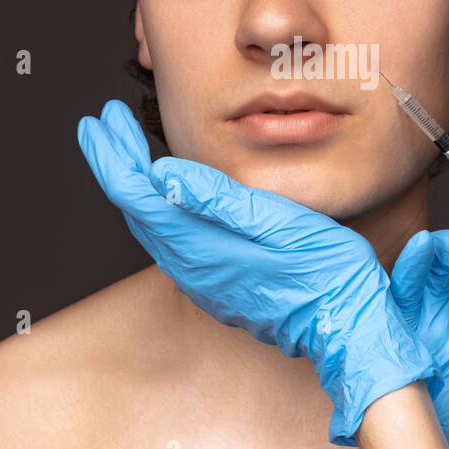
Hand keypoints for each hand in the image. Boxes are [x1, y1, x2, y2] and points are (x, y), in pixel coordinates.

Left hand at [77, 99, 438, 445]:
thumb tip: (162, 172)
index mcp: (200, 245)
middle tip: (103, 124)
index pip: (135, 193)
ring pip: (150, 227)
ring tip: (125, 151)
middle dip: (116, 161)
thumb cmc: (325, 272)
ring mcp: (202, 281)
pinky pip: (170, 243)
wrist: (348, 327)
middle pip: (135, 209)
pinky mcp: (217, 287)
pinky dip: (156, 209)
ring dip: (134, 185)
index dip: (112, 154)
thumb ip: (219, 198)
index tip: (100, 121)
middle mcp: (191, 267)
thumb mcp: (279, 222)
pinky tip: (166, 195)